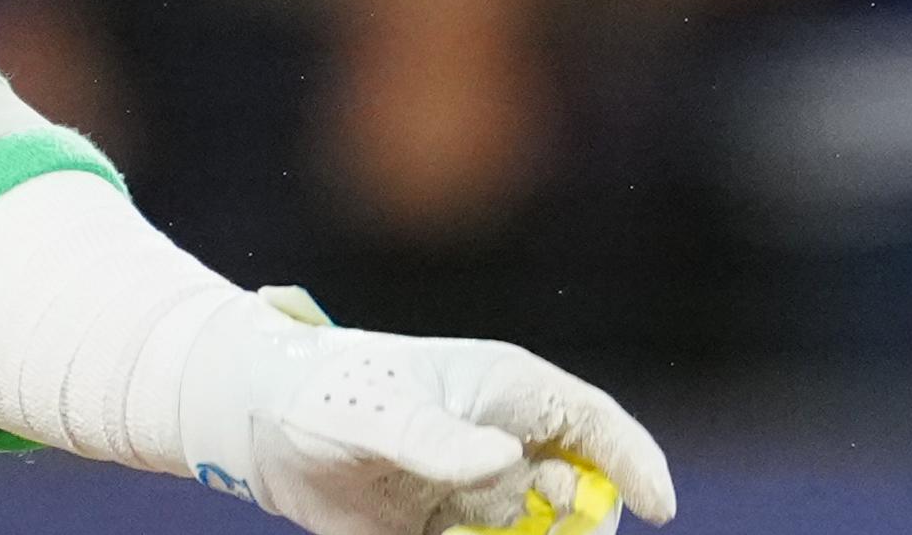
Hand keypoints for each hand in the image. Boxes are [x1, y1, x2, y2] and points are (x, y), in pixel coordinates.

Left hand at [186, 289, 676, 534]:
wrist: (253, 423)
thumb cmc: (322, 391)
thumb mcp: (380, 412)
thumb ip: (439, 441)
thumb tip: (507, 464)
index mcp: (505, 391)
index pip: (596, 424)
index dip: (635, 463)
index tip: (658, 507)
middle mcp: (501, 440)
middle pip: (577, 493)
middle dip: (576, 523)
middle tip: (541, 527)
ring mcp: (477, 488)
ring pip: (535, 532)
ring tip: (461, 523)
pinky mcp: (443, 529)